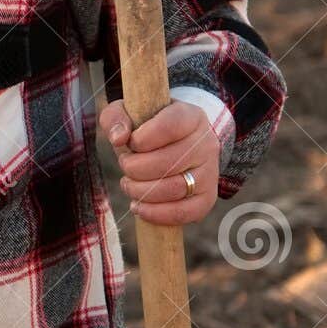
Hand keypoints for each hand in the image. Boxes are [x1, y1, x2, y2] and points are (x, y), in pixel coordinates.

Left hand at [98, 99, 218, 224]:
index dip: (141, 139)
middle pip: (168, 162)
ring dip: (141, 191)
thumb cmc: (147, 129)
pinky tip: (139, 207)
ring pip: (174, 189)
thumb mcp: (129, 113)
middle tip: (125, 166)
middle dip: (134, 168)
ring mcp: (210, 172)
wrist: (174, 145)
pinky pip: (184, 213)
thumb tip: (118, 138)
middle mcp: (206, 143)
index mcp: (191, 117)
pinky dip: (156, 214)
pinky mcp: (206, 198)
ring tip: (129, 185)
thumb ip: (116, 118)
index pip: (169, 126)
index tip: (130, 143)